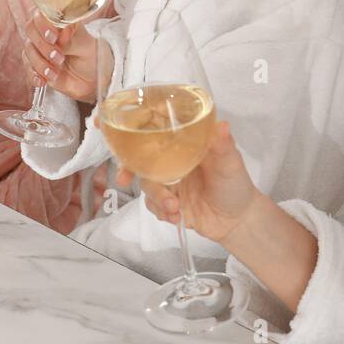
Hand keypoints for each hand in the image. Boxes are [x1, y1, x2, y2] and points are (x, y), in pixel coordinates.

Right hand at [22, 10, 95, 100]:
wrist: (91, 78)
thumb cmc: (90, 55)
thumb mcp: (86, 45)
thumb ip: (73, 38)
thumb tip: (64, 30)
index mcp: (57, 22)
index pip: (40, 15)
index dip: (43, 25)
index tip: (53, 37)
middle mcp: (44, 33)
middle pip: (31, 32)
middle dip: (43, 46)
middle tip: (59, 58)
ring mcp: (38, 50)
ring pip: (28, 52)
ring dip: (40, 64)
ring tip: (55, 73)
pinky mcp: (35, 66)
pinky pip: (28, 69)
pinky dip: (34, 76)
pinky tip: (43, 81)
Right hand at [121, 120, 261, 245]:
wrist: (238, 221)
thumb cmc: (235, 184)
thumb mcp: (231, 162)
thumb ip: (223, 146)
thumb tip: (222, 126)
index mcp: (182, 141)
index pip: (152, 126)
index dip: (129, 122)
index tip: (105, 122)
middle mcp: (169, 159)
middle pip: (137, 156)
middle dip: (126, 167)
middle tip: (124, 177)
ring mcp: (166, 181)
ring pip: (145, 184)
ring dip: (156, 196)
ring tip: (174, 206)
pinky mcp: (165, 202)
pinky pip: (152, 205)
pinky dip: (161, 211)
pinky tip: (176, 216)